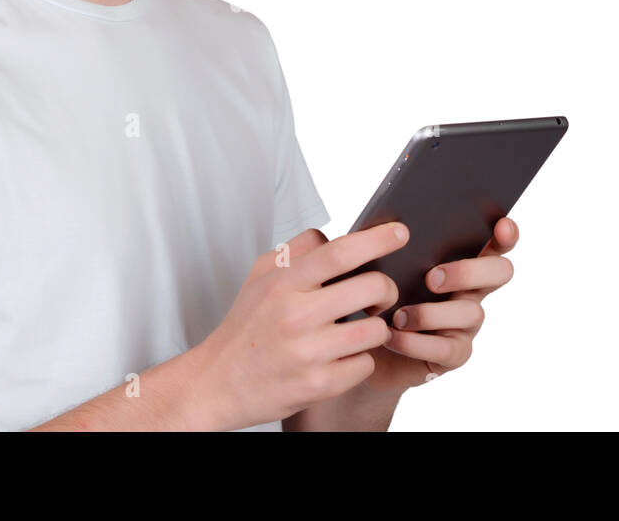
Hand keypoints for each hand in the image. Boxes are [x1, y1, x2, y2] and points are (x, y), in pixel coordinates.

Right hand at [192, 222, 407, 429]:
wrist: (218, 382)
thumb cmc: (246, 326)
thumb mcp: (261, 276)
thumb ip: (298, 251)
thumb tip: (336, 236)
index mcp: (284, 283)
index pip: (340, 252)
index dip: (377, 239)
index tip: (400, 232)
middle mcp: (296, 316)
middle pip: (372, 288)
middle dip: (387, 288)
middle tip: (380, 294)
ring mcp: (308, 353)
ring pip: (376, 330)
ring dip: (376, 327)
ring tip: (359, 328)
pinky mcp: (318, 385)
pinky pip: (365, 364)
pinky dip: (360, 359)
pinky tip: (342, 357)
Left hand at [362, 216, 518, 394]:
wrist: (359, 345)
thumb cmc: (371, 295)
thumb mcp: (373, 265)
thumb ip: (381, 241)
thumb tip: (378, 223)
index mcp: (457, 260)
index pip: (494, 242)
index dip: (506, 234)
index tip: (502, 225)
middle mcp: (470, 290)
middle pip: (499, 273)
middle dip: (468, 271)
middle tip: (431, 277)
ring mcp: (465, 324)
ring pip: (471, 313)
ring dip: (431, 313)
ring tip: (397, 315)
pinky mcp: (452, 355)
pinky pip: (446, 348)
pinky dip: (417, 342)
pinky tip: (393, 336)